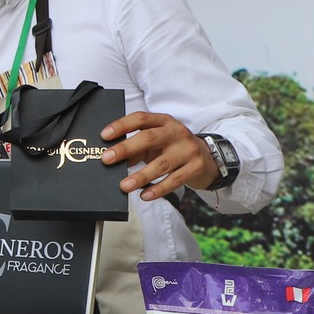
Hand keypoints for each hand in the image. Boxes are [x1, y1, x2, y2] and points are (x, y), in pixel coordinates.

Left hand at [100, 112, 214, 202]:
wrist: (209, 159)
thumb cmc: (174, 149)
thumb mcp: (157, 143)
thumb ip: (136, 148)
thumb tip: (113, 160)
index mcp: (164, 122)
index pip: (141, 118)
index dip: (121, 125)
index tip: (104, 135)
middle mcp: (177, 132)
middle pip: (149, 138)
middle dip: (126, 148)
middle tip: (107, 159)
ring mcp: (188, 150)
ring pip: (161, 163)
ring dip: (140, 176)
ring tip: (124, 186)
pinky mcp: (195, 167)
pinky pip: (174, 180)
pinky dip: (158, 189)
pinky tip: (145, 195)